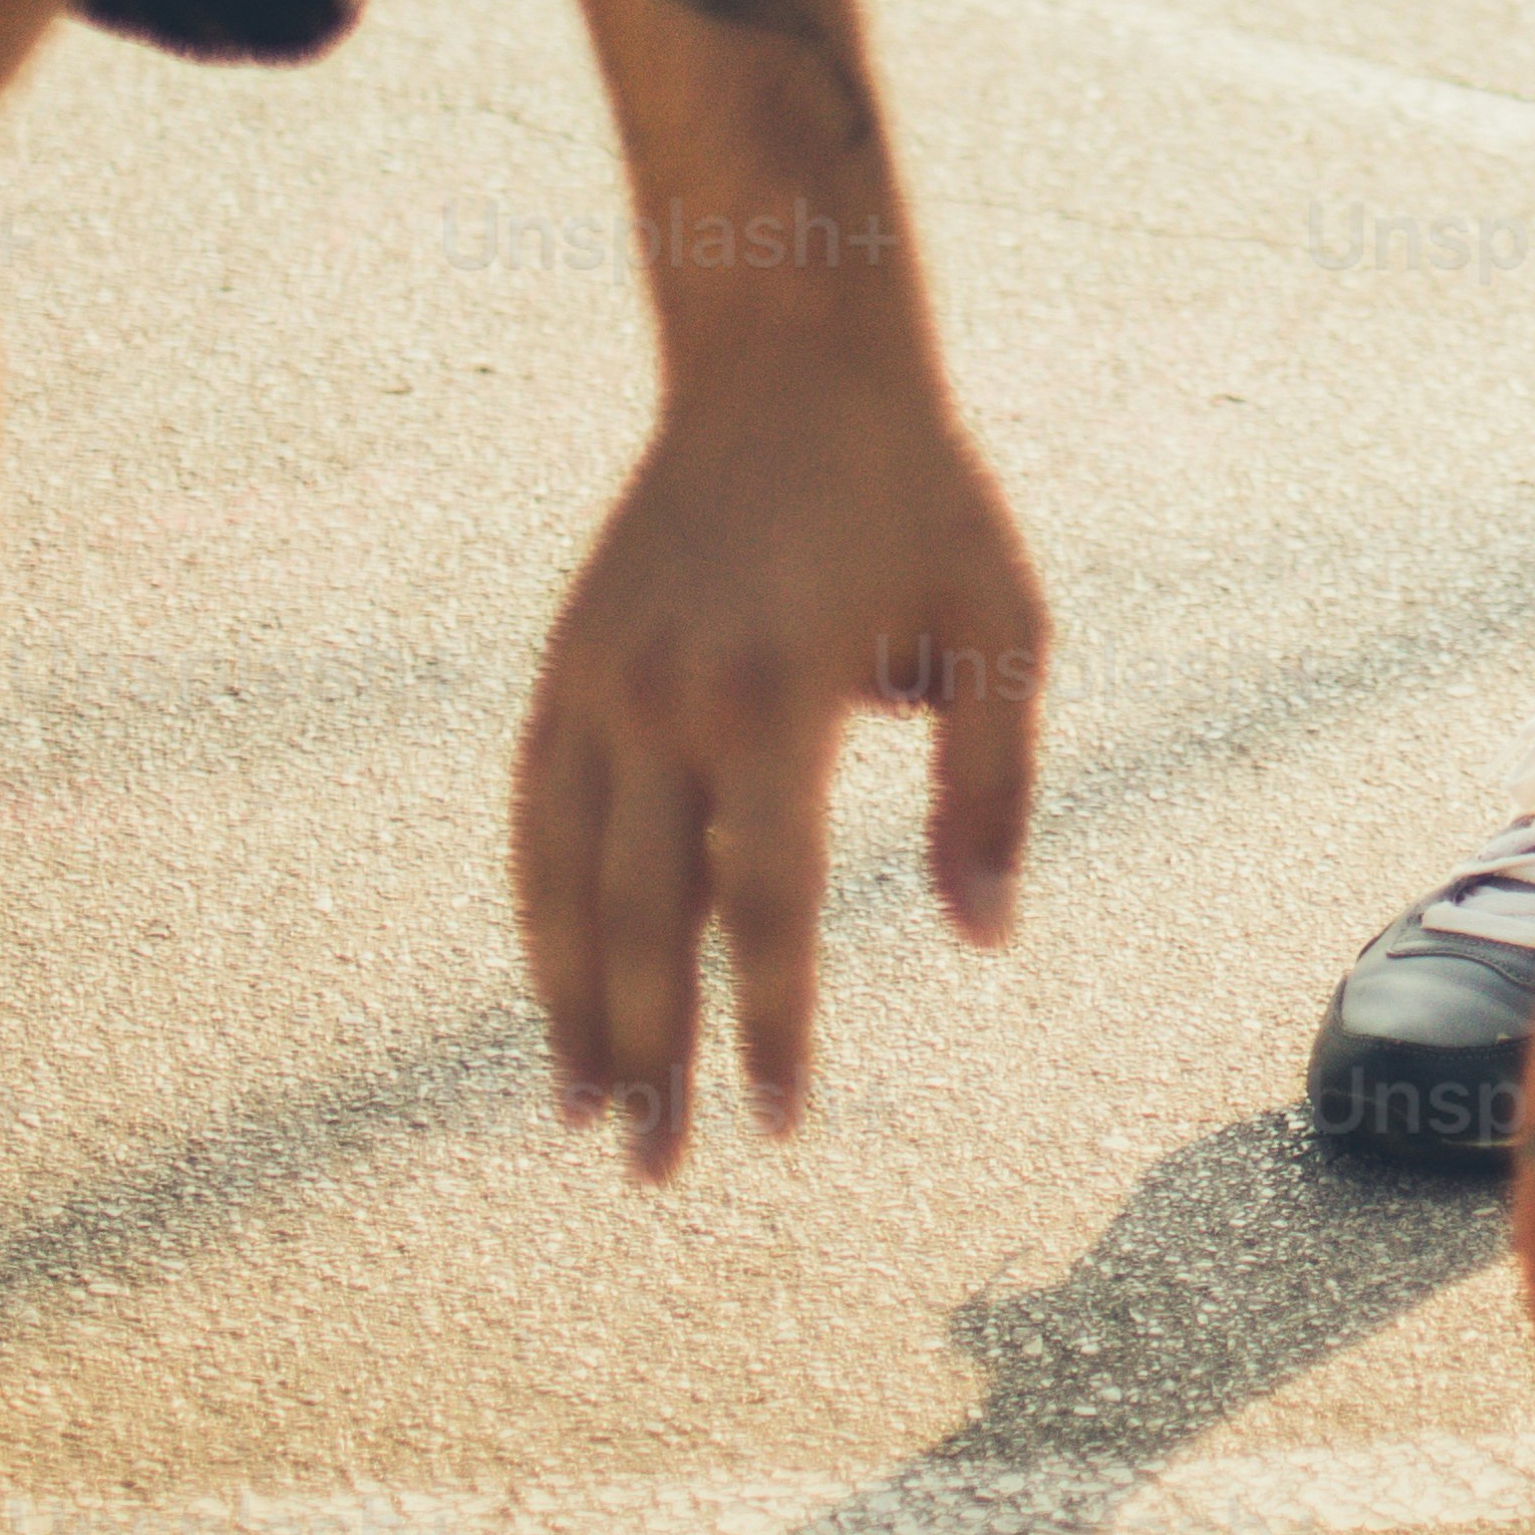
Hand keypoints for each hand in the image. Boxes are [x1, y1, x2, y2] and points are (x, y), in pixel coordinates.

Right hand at [510, 330, 1049, 1171]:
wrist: (788, 362)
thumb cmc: (918, 499)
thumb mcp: (999, 627)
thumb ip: (993, 787)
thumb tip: (982, 937)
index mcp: (775, 694)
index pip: (768, 906)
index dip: (775, 1022)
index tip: (783, 1121)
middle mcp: (664, 699)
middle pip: (650, 923)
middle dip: (654, 1057)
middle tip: (660, 1172)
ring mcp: (597, 684)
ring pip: (568, 884)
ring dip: (573, 1008)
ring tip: (586, 1116)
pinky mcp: (563, 667)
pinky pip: (535, 819)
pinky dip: (541, 913)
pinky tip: (559, 989)